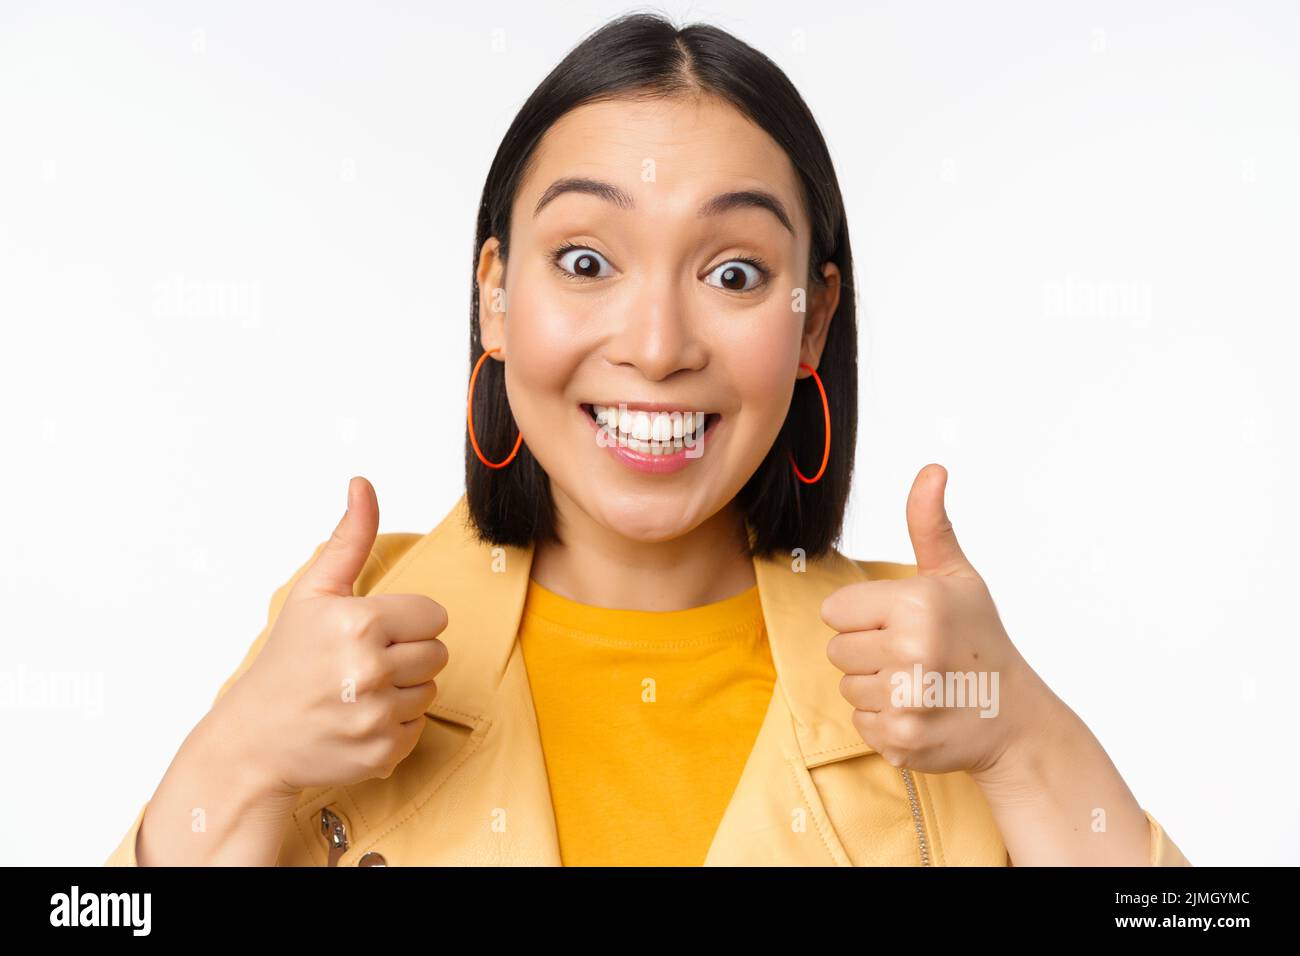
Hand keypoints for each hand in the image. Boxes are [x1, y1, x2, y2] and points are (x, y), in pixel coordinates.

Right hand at [215, 476, 449, 793]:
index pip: (434, 616)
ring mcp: (377, 715)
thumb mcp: (313, 592)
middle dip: (408, 654)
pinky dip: (396, 725)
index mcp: (360, 623)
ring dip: (405, 689)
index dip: (407, 622)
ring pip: (431, 690)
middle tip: (364, 662)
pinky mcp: (383, 752)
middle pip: (438, 653)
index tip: (374, 631)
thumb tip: (363, 484)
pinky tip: (360, 719)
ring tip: (361, 690)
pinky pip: (420, 727)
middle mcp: (371, 670)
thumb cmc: (286, 661)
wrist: (254, 740)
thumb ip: (349, 539)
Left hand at [822, 464, 1052, 775]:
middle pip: (837, 649)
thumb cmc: (979, 639)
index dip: (865, 616)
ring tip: (917, 683)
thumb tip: (931, 470)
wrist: (1015, 718)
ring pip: (846, 686)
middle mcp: (912, 652)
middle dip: (869, 651)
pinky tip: (918, 711)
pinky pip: (859, 721)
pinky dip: (883, 720)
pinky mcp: (901, 739)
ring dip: (874, 686)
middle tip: (914, 656)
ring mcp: (907, 700)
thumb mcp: (958, 577)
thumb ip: (930, 525)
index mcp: (917, 605)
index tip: (901, 623)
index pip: (835, 610)